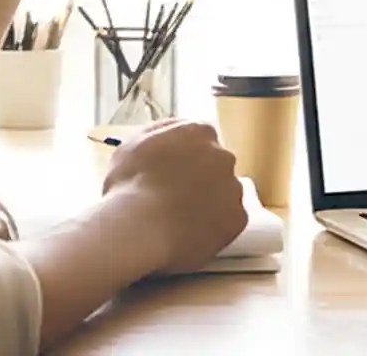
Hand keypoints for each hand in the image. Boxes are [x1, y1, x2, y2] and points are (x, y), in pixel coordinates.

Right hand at [102, 119, 246, 273]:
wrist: (139, 229)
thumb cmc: (128, 187)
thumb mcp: (133, 145)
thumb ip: (159, 135)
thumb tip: (170, 136)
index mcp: (198, 132)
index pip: (200, 138)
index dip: (185, 156)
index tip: (173, 171)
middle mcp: (222, 155)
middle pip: (216, 164)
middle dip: (200, 178)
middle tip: (176, 197)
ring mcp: (233, 187)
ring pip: (225, 193)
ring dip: (209, 202)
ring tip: (180, 220)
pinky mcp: (238, 218)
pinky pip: (228, 221)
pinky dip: (214, 227)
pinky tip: (190, 233)